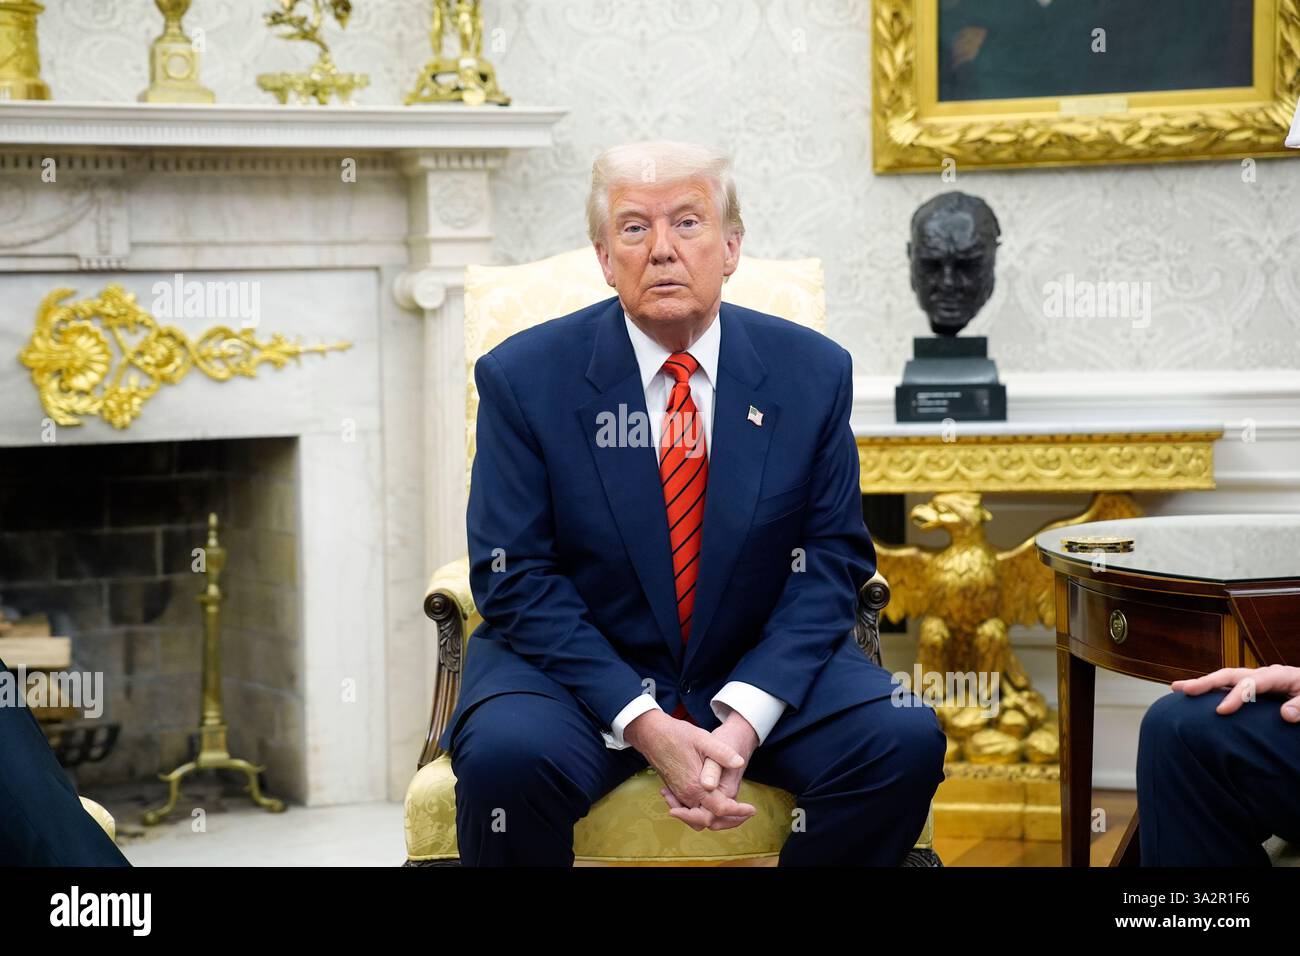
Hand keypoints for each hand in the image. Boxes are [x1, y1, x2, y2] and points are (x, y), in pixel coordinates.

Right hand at [624, 709, 756, 829]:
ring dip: (715, 819)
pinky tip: (711, 802)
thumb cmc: (676, 734)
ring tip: (733, 811)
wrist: (650, 734)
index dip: (738, 811)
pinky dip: (701, 813)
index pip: (720, 809)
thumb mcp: (702, 738)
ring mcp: (678, 795)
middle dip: (729, 821)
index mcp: (694, 785)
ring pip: (697, 819)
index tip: (752, 809)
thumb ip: (722, 752)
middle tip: (745, 813)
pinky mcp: (674, 792)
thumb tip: (739, 762)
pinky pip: (689, 811)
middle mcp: (685, 795)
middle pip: (708, 821)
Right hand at [1173, 665, 1299, 720]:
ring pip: (1225, 679)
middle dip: (1206, 682)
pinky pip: (1229, 686)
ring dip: (1202, 683)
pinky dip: (1211, 690)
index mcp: (1278, 675)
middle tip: (1183, 690)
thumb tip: (1285, 715)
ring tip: (1177, 689)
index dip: (1235, 696)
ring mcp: (1256, 679)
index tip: (1220, 711)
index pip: (1251, 683)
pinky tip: (1195, 696)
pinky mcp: (1253, 687)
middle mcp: (1262, 674)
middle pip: (1230, 674)